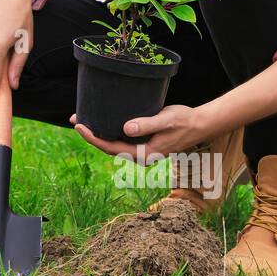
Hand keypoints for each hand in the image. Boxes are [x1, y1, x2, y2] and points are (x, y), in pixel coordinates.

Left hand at [68, 104, 213, 163]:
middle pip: (109, 147)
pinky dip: (110, 130)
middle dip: (91, 135)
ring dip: (99, 132)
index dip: (93, 138)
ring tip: (82, 120)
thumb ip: (146, 124)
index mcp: (144, 155)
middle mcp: (140, 156)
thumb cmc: (185, 121)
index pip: (111, 148)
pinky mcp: (144, 143)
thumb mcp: (166, 120)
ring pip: (114, 143)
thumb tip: (126, 128)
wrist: (201, 124)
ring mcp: (142, 150)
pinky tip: (102, 121)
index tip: (80, 127)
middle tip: (75, 120)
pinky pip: (121, 139)